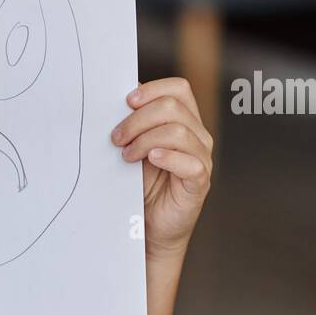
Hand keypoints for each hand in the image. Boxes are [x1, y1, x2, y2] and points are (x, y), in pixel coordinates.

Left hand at [113, 76, 213, 257]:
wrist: (148, 226)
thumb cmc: (141, 185)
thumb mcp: (133, 148)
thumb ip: (131, 124)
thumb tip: (114, 98)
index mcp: (184, 121)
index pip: (179, 88)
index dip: (153, 89)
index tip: (126, 102)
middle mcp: (197, 135)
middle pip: (173, 107)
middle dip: (138, 119)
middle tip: (116, 138)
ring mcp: (201, 158)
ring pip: (178, 131)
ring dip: (145, 140)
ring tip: (126, 156)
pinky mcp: (199, 181)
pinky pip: (190, 162)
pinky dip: (167, 157)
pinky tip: (150, 160)